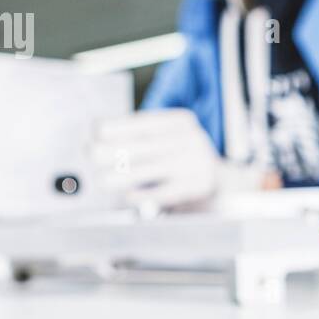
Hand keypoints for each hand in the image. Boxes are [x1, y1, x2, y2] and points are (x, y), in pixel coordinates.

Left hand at [91, 109, 266, 212]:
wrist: (226, 181)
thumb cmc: (186, 157)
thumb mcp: (171, 139)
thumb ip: (143, 138)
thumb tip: (103, 141)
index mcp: (183, 122)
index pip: (146, 122)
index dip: (120, 126)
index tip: (97, 131)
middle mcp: (191, 139)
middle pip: (146, 145)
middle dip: (115, 150)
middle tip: (91, 153)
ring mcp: (196, 164)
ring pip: (152, 169)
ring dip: (124, 175)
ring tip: (103, 180)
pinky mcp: (198, 187)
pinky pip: (165, 191)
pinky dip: (144, 194)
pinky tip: (128, 196)